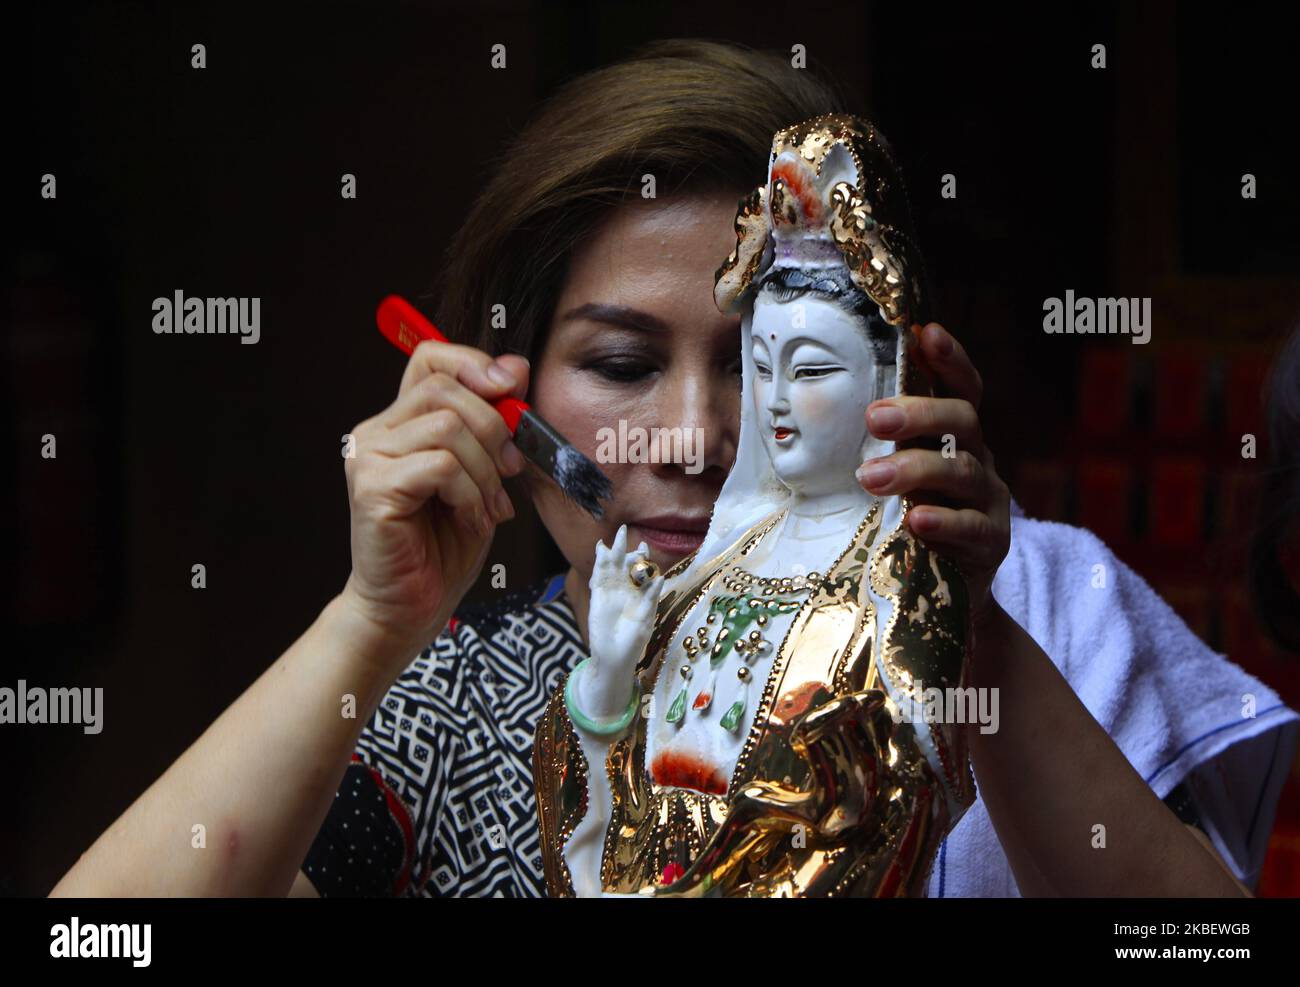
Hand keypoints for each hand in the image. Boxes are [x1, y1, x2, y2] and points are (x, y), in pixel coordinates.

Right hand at [340, 339, 529, 659]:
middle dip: (494, 428)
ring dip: (485, 471)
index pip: (430, 357)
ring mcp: (368, 457)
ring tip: (487, 508)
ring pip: (448, 427)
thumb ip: (494, 424)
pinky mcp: (371, 488)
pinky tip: (470, 520)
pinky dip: (470, 494)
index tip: (512, 390)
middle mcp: (376, 432)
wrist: (409, 609)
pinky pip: (441, 467)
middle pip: (445, 388)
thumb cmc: (443, 547)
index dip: (474, 363)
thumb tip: (517, 368)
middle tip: (508, 471)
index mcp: (402, 422)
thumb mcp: (484, 475)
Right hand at [581, 525, 663, 718]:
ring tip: (608, 538)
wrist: (614, 657)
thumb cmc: (634, 641)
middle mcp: (625, 589)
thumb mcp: (646, 618)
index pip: (641, 570)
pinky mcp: (598, 597)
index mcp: (640, 593)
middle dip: (624, 549)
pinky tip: (599, 552)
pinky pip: (598, 577)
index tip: (643, 546)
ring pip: (609, 567)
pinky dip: (598, 565)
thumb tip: (660, 578)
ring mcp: (611, 592)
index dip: (642, 557)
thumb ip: (651, 598)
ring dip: (609, 552)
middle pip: (624, 564)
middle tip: (623, 531)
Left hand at [856, 322, 1010, 627]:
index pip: (959, 389)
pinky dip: (943, 521)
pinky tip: (915, 520)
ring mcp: (988, 503)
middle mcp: (976, 461)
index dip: (948, 359)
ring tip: (872, 478)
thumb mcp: (885, 483)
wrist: (941, 599)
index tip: (922, 332)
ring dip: (916, 469)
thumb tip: (788, 414)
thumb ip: (863, 451)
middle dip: (919, 413)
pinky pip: (973, 528)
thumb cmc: (900, 527)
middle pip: (963, 421)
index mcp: (951, 439)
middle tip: (873, 417)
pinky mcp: (991, 545)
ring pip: (964, 472)